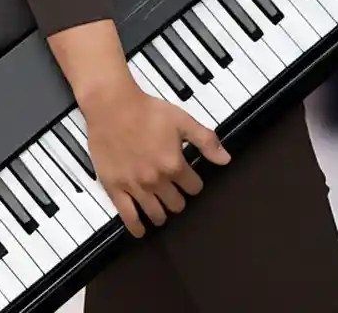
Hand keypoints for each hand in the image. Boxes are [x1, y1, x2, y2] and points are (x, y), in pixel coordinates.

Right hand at [77, 79, 230, 237]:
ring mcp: (134, 186)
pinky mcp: (114, 187)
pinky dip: (136, 227)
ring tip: (161, 209)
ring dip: (162, 214)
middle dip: (178, 198)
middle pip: (177, 204)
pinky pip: (128, 217)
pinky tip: (141, 230)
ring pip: (156, 214)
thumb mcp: (182, 120)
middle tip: (173, 191)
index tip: (188, 178)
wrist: (112, 106)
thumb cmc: (147, 111)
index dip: (193, 182)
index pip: (194, 188)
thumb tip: (226, 159)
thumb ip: (206, 141)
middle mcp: (156, 180)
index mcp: (174, 164)